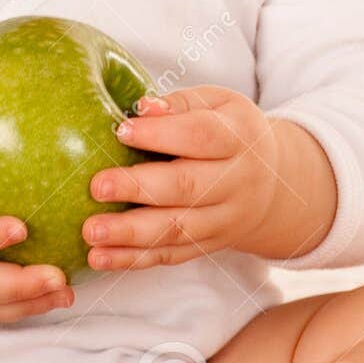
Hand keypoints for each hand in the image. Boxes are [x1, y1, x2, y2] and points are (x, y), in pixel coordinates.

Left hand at [82, 85, 284, 270]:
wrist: (272, 181)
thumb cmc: (229, 131)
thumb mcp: (216, 103)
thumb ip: (180, 103)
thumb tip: (143, 108)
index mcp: (240, 137)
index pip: (201, 136)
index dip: (161, 134)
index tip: (120, 131)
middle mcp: (237, 182)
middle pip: (187, 187)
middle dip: (138, 189)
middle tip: (97, 187)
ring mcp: (225, 219)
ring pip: (178, 229)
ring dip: (131, 233)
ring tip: (91, 231)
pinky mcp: (209, 245)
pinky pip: (171, 255)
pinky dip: (135, 259)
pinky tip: (100, 257)